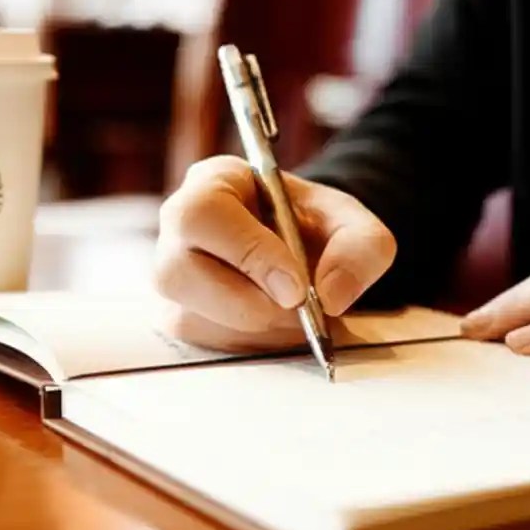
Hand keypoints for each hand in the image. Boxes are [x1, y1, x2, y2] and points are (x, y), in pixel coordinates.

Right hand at [154, 155, 395, 350]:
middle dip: (247, 303)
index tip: (295, 287)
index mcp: (211, 183)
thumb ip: (359, 248)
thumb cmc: (314, 226)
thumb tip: (332, 297)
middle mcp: (176, 229)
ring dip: (254, 331)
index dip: (247, 253)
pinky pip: (201, 344)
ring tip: (294, 316)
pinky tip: (276, 329)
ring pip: (190, 318)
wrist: (301, 249)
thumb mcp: (352, 222)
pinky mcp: (176, 315)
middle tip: (297, 309)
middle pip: (179, 272)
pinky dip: (249, 345)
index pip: (203, 215)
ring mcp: (170, 276)